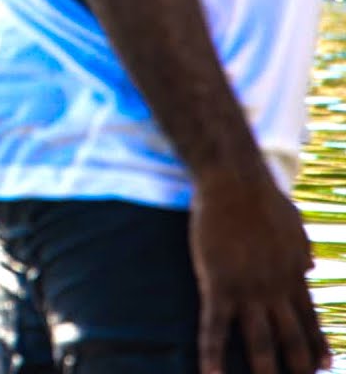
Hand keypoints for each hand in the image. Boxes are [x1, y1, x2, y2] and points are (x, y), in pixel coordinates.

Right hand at [192, 171, 329, 373]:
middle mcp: (277, 288)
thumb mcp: (295, 226)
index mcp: (295, 274)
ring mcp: (249, 290)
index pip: (310, 319)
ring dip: (265, 370)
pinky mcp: (218, 286)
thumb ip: (302, 249)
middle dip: (298, 366)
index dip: (318, 345)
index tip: (324, 366)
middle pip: (292, 338)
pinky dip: (213, 356)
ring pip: (260, 342)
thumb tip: (310, 264)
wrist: (235, 182)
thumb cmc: (262, 197)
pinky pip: (215, 329)